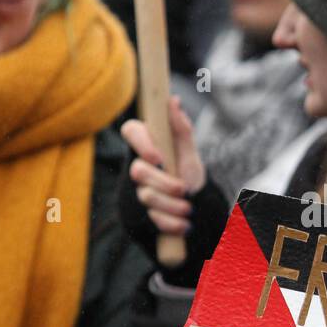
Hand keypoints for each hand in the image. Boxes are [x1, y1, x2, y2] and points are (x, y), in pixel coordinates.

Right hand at [119, 95, 205, 237]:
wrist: (196, 209)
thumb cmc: (190, 175)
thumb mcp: (189, 153)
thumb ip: (181, 130)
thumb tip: (172, 100)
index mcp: (148, 145)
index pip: (130, 130)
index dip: (141, 143)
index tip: (159, 158)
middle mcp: (138, 166)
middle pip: (138, 171)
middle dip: (165, 184)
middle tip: (184, 190)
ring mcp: (137, 190)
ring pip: (145, 197)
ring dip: (171, 206)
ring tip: (188, 210)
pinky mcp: (140, 213)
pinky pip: (150, 219)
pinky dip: (170, 223)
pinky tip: (183, 225)